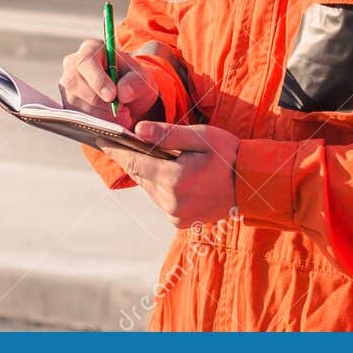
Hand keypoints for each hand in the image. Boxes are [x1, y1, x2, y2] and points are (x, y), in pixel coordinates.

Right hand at [58, 39, 157, 129]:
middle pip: (76, 84)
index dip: (97, 80)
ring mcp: (67, 85)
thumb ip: (135, 83)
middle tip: (123, 112)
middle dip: (100, 103)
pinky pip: (75, 117)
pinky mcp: (66, 104)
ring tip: (122, 117)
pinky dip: (95, 123)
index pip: (86, 61)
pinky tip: (111, 122)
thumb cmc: (133, 82)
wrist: (127, 98)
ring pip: (75, 103)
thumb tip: (122, 92)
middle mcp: (73, 64)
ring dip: (99, 115)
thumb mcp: (143, 80)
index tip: (112, 96)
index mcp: (91, 48)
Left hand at [97, 122, 238, 227]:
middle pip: (140, 175)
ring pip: (149, 188)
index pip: (134, 162)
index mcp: (174, 179)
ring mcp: (174, 215)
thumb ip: (168, 134)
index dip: (116, 149)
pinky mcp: (179, 221)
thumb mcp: (201, 137)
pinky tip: (170, 172)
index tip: (100, 138)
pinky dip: (160, 185)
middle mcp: (170, 201)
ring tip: (146, 154)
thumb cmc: (228, 155)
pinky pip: (160, 199)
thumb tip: (137, 131)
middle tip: (118, 140)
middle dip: (131, 158)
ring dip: (147, 172)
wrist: (252, 184)